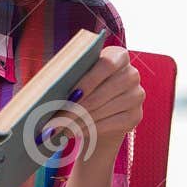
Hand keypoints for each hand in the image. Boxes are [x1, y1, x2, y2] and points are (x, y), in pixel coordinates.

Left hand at [39, 45, 143, 162]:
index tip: (72, 94)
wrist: (101, 108)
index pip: (107, 64)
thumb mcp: (78, 76)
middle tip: (57, 119)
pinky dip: (89, 128)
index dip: (89, 80)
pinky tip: (73, 131)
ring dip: (80, 120)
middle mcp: (131, 74)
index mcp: (118, 56)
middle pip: (104, 91)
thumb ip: (69, 77)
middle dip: (78, 107)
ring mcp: (137, 95)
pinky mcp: (135, 116)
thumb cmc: (84, 86)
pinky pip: (111, 124)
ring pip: (105, 109)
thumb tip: (49, 90)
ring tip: (59, 127)